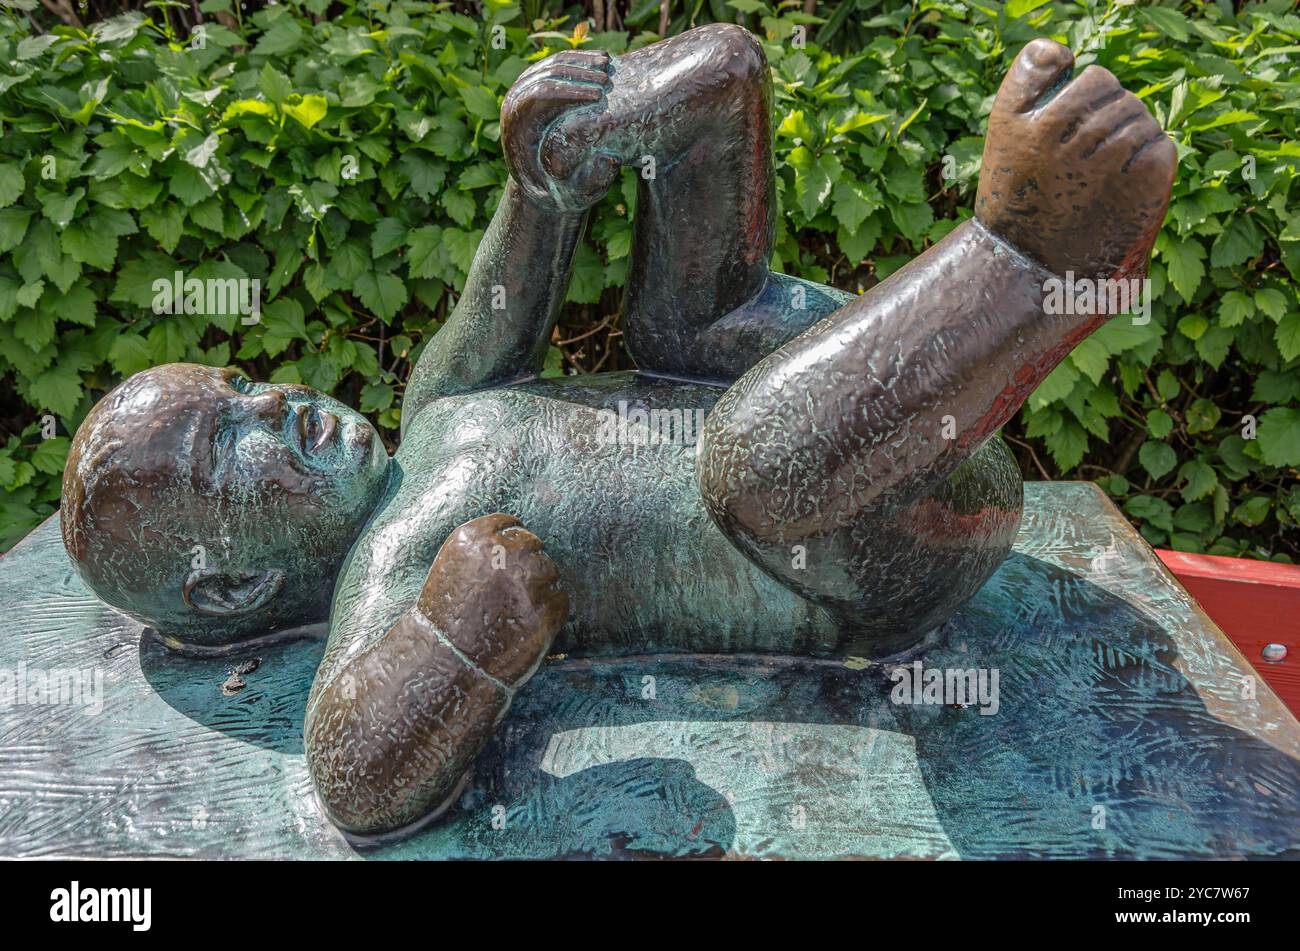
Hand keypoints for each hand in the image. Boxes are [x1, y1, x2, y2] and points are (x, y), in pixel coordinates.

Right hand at [417, 513, 567, 685]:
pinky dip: (548, 610)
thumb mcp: (454, 566)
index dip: (508, 544)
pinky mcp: (546, 609)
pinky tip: (524, 624)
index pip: (510, 525)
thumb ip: (485, 546)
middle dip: (525, 565)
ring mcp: (527, 581)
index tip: (504, 562)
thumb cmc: (447, 617)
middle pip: (532, 544)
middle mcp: (503, 553)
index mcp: (474, 538)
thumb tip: (520, 534)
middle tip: (509, 593)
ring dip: (539, 587)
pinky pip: (559, 598)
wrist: (446, 665)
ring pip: (550, 570)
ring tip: (513, 611)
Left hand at [500, 50, 621, 212]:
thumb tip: (610, 158)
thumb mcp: (572, 196)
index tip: (599, 97)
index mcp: (516, 125)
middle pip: (546, 74)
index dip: (571, 92)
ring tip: (610, 69)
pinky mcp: (538, 81)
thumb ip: (590, 183)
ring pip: (553, 63)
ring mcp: (526, 86)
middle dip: (579, 74)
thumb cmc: (558, 193)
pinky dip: (583, 60)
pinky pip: (560, 62)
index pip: (540, 95)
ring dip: (583, 64)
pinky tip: (606, 62)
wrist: (541, 184)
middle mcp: (516, 100)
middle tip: (608, 80)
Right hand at [975, 40, 1176, 280]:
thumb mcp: (1002, 128)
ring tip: (1103, 172)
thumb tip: (1061, 49)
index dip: (1087, 99)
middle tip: (1086, 158)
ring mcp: (1116, 164)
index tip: (1071, 128)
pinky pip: (1161, 148)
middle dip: (1110, 119)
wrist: (1028, 264)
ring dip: (1130, 138)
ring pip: (1142, 122)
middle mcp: (1081, 142)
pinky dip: (1149, 159)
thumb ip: (1026, 77)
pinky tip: (1125, 183)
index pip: (1096, 80)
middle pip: (1123, 101)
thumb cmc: (1015, 193)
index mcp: (1045, 124)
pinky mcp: (1144, 186)